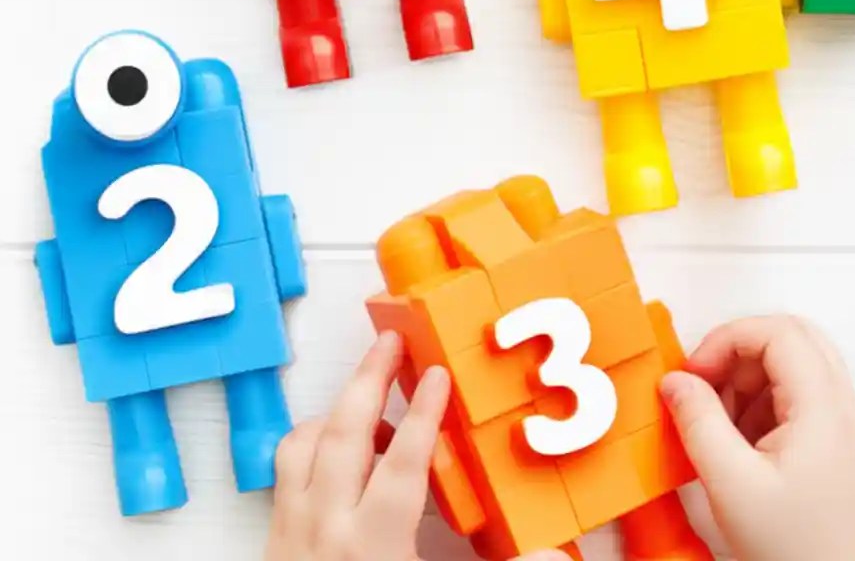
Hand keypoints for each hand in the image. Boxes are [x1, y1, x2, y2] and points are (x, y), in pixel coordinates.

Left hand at [264, 332, 570, 560]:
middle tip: (389, 342)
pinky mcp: (273, 541)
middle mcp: (324, 529)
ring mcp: (291, 532)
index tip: (439, 375)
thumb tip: (553, 557)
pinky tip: (337, 454)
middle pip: (343, 432)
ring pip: (304, 446)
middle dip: (370, 380)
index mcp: (372, 545)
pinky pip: (286, 472)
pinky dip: (310, 446)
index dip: (424, 415)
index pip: (401, 460)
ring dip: (335, 412)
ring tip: (370, 402)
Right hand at [660, 317, 854, 560]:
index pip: (778, 332)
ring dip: (745, 383)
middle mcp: (841, 407)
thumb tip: (676, 382)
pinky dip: (758, 408)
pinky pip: (795, 400)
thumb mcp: (732, 486)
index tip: (694, 372)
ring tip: (716, 427)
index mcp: (824, 407)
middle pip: (789, 340)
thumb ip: (699, 424)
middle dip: (735, 355)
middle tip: (703, 388)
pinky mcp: (833, 445)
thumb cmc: (803, 551)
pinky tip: (736, 447)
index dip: (727, 339)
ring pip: (792, 367)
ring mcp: (841, 424)